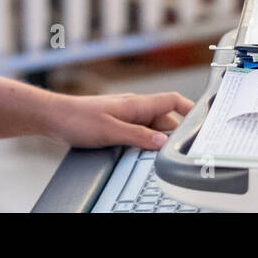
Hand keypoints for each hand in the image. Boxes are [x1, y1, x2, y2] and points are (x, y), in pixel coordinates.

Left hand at [45, 91, 194, 149]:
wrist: (54, 116)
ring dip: (158, 139)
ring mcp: (125, 115)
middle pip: (165, 118)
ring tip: (162, 156)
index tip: (203, 120)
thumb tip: (162, 141)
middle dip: (175, 133)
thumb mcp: (111, 131)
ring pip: (152, 126)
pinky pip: (139, 131)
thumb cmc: (78, 119)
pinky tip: (141, 154)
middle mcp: (134, 107)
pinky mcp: (117, 123)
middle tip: (182, 150)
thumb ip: (138, 136)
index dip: (190, 109)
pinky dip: (145, 141)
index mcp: (137, 104)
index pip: (172, 101)